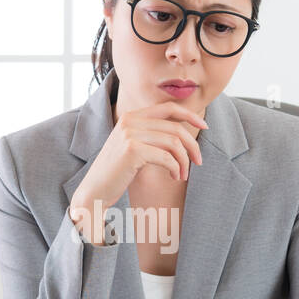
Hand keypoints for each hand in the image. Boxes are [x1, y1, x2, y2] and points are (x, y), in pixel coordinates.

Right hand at [69, 101, 207, 243]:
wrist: (95, 190)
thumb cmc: (117, 172)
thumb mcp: (133, 147)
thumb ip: (151, 136)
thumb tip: (182, 135)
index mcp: (132, 116)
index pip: (168, 107)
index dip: (189, 115)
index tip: (204, 126)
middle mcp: (130, 121)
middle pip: (175, 128)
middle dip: (192, 146)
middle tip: (198, 162)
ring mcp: (130, 134)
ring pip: (173, 143)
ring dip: (184, 161)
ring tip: (182, 174)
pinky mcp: (132, 150)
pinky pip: (166, 157)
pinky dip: (175, 168)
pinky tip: (174, 177)